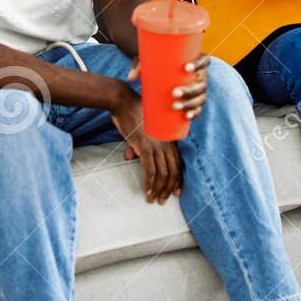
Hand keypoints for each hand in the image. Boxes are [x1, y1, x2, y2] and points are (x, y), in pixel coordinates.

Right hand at [109, 90, 183, 204]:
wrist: (122, 101)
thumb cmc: (129, 112)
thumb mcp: (139, 130)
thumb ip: (137, 145)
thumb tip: (130, 157)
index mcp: (168, 137)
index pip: (178, 162)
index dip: (178, 179)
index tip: (176, 192)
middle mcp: (165, 142)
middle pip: (173, 170)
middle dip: (169, 188)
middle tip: (164, 200)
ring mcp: (156, 144)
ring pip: (163, 173)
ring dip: (159, 189)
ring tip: (154, 200)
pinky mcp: (144, 146)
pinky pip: (150, 170)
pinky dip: (149, 184)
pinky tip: (147, 193)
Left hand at [129, 54, 210, 120]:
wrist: (161, 73)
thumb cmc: (157, 63)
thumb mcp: (148, 61)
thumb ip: (139, 65)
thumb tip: (131, 78)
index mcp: (195, 61)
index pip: (204, 60)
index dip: (199, 64)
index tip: (185, 68)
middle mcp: (200, 76)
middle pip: (201, 83)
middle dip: (189, 89)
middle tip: (174, 93)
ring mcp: (199, 90)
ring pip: (200, 98)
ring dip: (190, 103)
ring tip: (175, 106)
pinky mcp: (194, 101)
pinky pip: (198, 109)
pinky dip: (193, 113)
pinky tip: (186, 116)